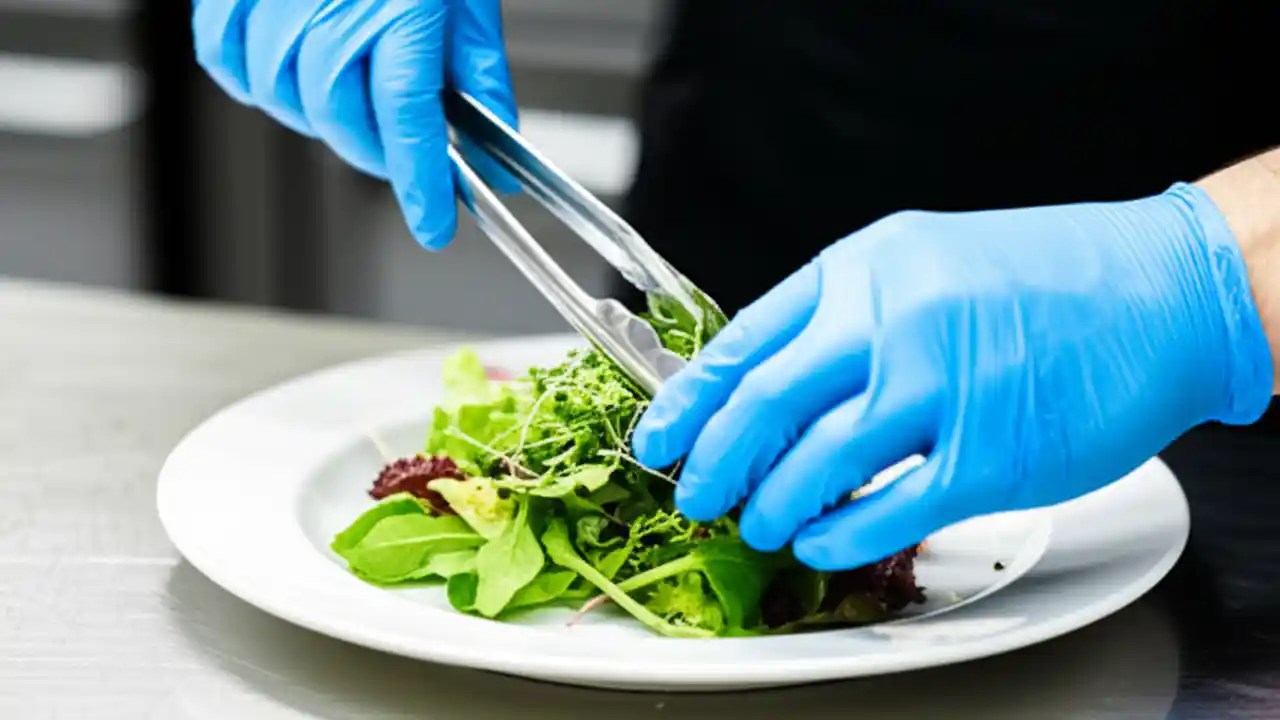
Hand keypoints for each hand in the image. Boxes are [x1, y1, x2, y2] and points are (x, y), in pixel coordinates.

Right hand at [193, 0, 517, 249]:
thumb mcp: (469, 0)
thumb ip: (482, 77)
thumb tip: (494, 147)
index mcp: (400, 9)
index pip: (409, 120)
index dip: (422, 184)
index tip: (434, 224)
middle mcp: (332, 6)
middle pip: (343, 118)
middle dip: (379, 155)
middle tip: (404, 162)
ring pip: (286, 98)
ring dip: (322, 122)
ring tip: (353, 112)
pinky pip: (227, 59)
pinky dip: (254, 84)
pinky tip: (287, 82)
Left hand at [634, 183, 1273, 569]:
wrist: (1160, 290)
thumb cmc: (1045, 277)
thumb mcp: (922, 259)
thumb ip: (846, 316)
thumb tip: (773, 383)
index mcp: (864, 268)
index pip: (743, 341)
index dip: (688, 400)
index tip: (657, 437)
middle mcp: (891, 321)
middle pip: (763, 404)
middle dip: (713, 460)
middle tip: (692, 493)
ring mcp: (939, 388)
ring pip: (813, 464)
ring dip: (770, 506)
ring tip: (757, 524)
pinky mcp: (986, 455)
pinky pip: (883, 512)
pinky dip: (836, 539)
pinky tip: (818, 546)